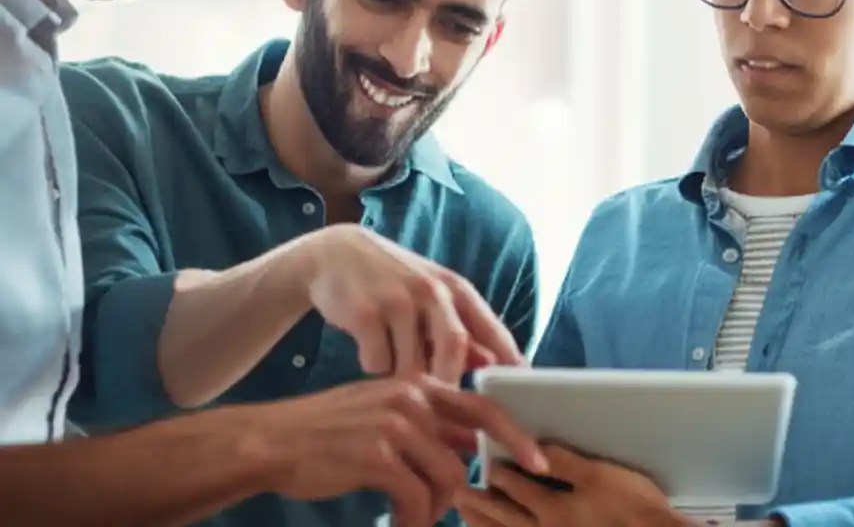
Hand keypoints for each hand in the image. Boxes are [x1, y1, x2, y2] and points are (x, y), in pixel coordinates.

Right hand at [240, 374, 547, 525]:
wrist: (271, 440)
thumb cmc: (327, 432)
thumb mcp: (382, 413)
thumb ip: (426, 424)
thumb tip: (469, 446)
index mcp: (417, 385)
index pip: (482, 405)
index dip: (513, 433)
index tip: (536, 458)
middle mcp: (411, 397)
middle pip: (472, 441)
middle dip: (488, 474)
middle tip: (488, 503)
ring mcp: (395, 423)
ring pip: (446, 476)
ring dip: (436, 506)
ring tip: (415, 517)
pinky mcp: (377, 454)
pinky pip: (417, 497)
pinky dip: (413, 519)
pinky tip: (398, 524)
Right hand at [283, 224, 523, 382]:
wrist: (336, 254)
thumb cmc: (395, 284)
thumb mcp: (433, 298)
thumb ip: (462, 330)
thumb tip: (493, 363)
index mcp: (455, 288)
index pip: (490, 328)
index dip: (507, 358)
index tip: (518, 385)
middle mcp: (430, 291)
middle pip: (454, 346)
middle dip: (449, 379)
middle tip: (441, 399)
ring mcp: (397, 300)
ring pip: (411, 364)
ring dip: (404, 375)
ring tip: (394, 361)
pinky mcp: (364, 312)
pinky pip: (377, 362)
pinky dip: (375, 366)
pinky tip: (369, 348)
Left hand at [455, 445, 692, 526]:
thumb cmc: (632, 506)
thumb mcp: (600, 475)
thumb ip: (563, 462)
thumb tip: (533, 449)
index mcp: (553, 509)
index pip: (517, 487)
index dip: (501, 473)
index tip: (486, 463)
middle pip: (505, 517)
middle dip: (481, 504)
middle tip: (459, 494)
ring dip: (487, 525)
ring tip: (468, 517)